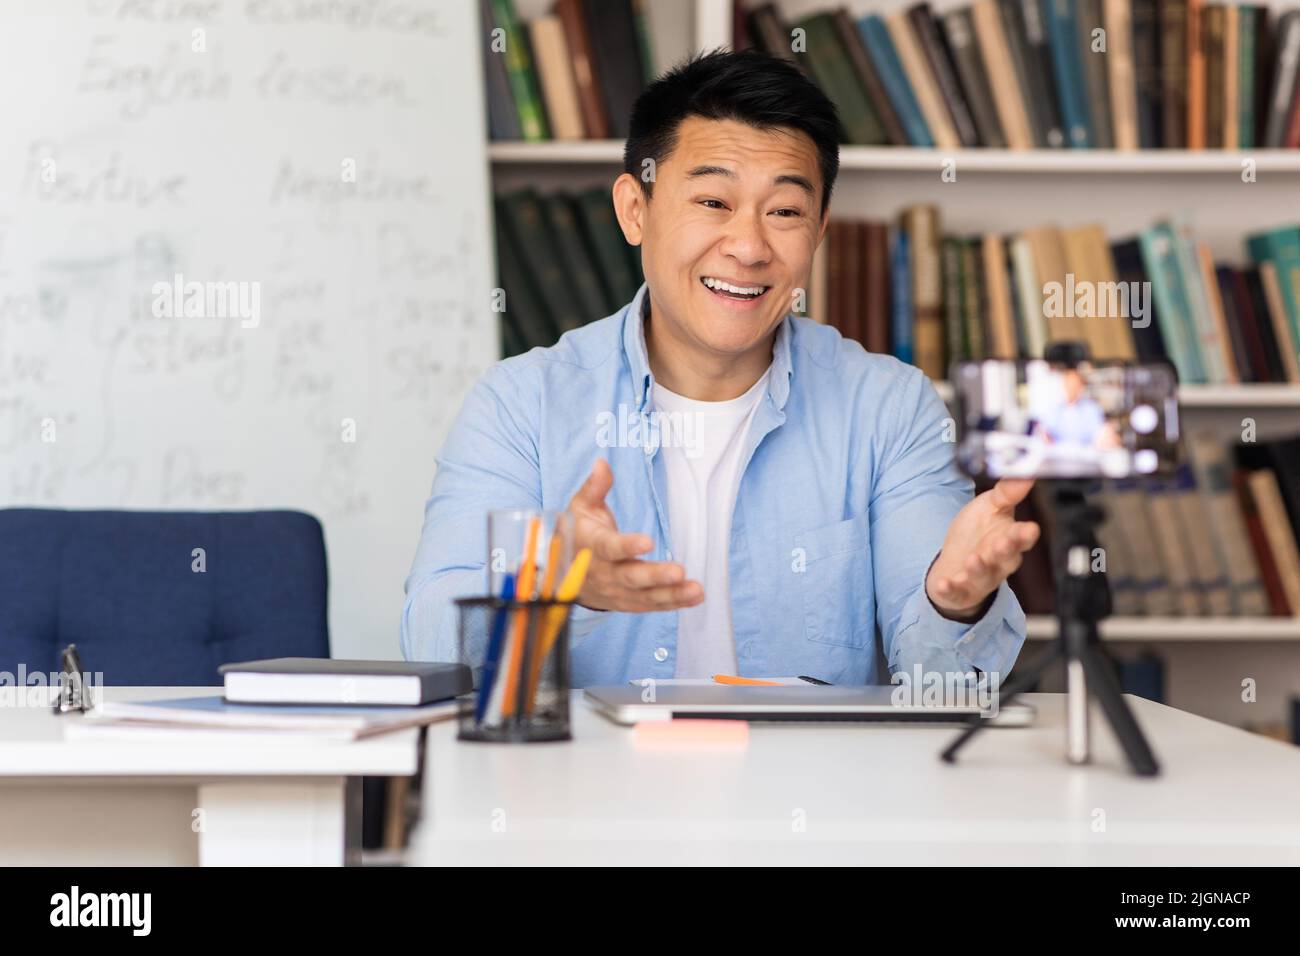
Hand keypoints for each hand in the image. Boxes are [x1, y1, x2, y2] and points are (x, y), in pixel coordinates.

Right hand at [567, 459, 703, 612]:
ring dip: (672, 594)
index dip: (627, 546)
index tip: (647, 541)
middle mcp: (604, 573)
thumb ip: (594, 487)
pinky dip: (673, 603)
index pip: (609, 548)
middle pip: (630, 577)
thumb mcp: (580, 507)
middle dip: (655, 576)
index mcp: (591, 547)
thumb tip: (602, 463)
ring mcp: (616, 591)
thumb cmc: (578, 533)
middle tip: (678, 571)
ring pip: (644, 596)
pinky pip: (651, 605)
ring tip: (696, 589)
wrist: (563, 574)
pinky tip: (695, 597)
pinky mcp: (628, 602)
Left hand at [925, 479, 1040, 620]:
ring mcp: (981, 577)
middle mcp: (999, 561)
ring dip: (980, 568)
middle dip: (1005, 551)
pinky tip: (943, 584)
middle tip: (1002, 543)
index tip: (1031, 528)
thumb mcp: (991, 507)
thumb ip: (1007, 492)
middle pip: (1006, 557)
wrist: (956, 564)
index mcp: (1008, 539)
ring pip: (984, 575)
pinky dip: (950, 588)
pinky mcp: (961, 589)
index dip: (1026, 534)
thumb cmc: (977, 534)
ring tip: (974, 559)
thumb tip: (1026, 470)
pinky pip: (957, 591)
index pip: (1021, 537)